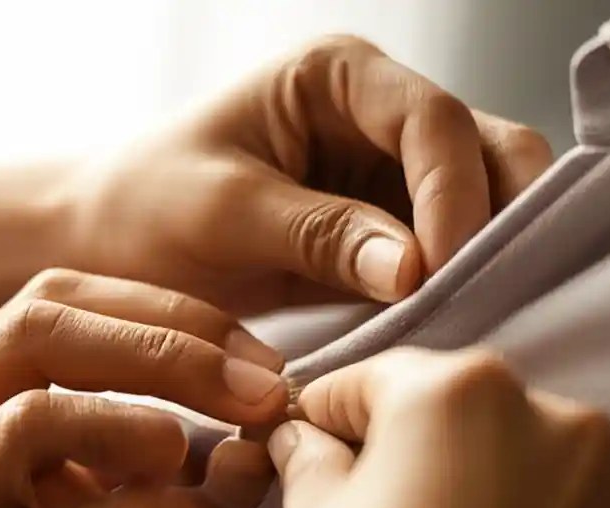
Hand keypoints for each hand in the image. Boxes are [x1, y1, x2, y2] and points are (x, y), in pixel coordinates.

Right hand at [0, 269, 282, 507]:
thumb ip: (184, 472)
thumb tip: (267, 428)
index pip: (54, 301)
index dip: (164, 312)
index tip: (253, 356)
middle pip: (42, 326)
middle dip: (171, 346)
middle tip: (262, 391)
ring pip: (46, 415)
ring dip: (161, 435)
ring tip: (217, 481)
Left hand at [64, 35, 553, 313]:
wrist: (111, 245)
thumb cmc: (146, 207)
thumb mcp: (221, 214)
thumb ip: (318, 233)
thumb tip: (416, 268)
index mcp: (337, 76)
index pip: (431, 120)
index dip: (453, 192)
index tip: (441, 269)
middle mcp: (379, 113)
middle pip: (487, 150)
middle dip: (499, 221)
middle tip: (489, 299)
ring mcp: (391, 173)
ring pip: (487, 203)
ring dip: (492, 259)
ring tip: (481, 320)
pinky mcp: (390, 233)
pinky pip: (452, 255)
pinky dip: (464, 289)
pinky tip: (458, 329)